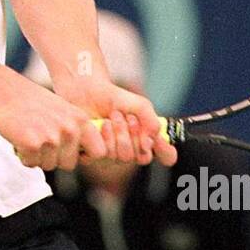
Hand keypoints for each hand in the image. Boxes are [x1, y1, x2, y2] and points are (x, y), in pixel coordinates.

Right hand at [0, 74, 106, 170]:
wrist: (5, 92)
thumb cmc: (32, 102)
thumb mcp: (64, 111)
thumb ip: (76, 130)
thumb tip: (86, 154)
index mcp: (81, 120)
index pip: (98, 152)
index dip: (84, 156)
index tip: (70, 152)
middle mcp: (70, 130)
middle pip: (69, 164)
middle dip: (54, 158)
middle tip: (40, 140)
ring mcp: (52, 138)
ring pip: (49, 165)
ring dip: (37, 157)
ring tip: (29, 135)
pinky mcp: (33, 144)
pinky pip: (31, 164)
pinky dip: (23, 156)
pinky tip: (20, 138)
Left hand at [52, 75, 176, 167]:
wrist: (84, 91)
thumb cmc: (112, 98)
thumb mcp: (138, 103)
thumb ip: (151, 119)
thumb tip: (151, 141)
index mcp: (145, 139)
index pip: (165, 155)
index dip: (165, 152)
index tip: (157, 140)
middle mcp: (131, 150)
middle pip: (143, 157)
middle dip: (135, 134)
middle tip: (127, 117)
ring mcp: (112, 155)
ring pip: (124, 157)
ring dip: (120, 133)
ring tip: (112, 116)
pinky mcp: (93, 155)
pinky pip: (105, 156)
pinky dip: (106, 137)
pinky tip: (101, 125)